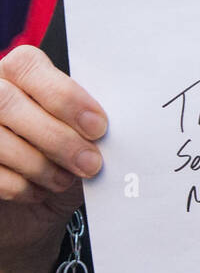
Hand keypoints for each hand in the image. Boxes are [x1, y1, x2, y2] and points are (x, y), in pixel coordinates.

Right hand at [0, 46, 106, 272]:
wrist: (30, 206)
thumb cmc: (61, 158)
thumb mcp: (79, 136)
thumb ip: (87, 124)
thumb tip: (116, 127)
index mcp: (16, 73)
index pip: (28, 66)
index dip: (63, 95)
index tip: (99, 126)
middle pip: (8, 103)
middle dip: (56, 136)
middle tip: (92, 163)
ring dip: (40, 165)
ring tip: (66, 180)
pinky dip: (22, 187)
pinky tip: (39, 191)